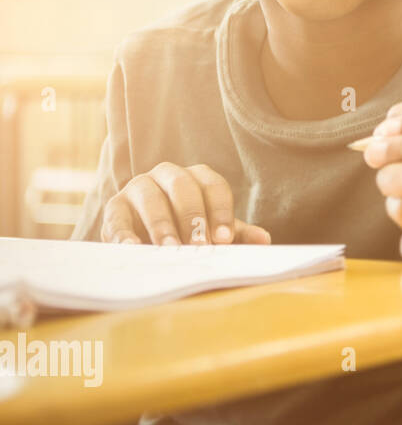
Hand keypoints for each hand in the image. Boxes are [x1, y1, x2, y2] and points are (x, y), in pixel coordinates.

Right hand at [101, 163, 270, 244]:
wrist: (147, 238)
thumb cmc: (188, 231)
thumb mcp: (213, 232)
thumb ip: (236, 234)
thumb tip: (263, 240)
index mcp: (197, 178)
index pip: (213, 186)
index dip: (221, 212)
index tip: (224, 240)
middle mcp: (168, 175)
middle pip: (182, 186)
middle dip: (192, 216)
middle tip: (200, 246)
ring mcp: (139, 187)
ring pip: (150, 197)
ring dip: (161, 224)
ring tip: (170, 249)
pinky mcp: (115, 206)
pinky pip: (117, 216)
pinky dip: (124, 233)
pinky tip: (133, 248)